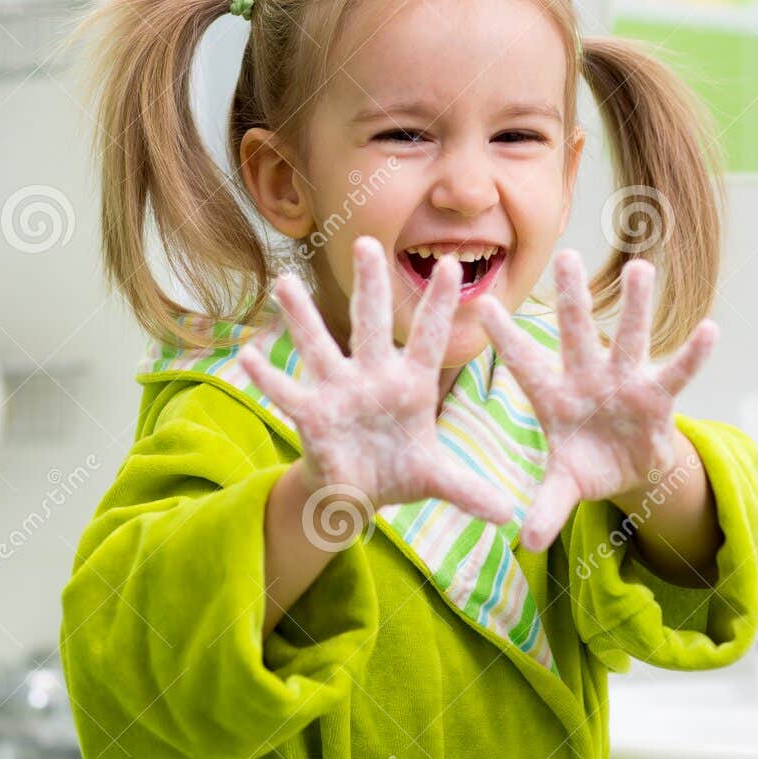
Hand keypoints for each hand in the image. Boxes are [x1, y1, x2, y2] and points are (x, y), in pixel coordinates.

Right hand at [238, 235, 514, 527]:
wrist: (357, 493)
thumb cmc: (398, 472)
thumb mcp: (435, 480)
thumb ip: (468, 490)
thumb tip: (509, 516)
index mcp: (411, 385)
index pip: (428, 338)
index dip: (438, 306)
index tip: (450, 266)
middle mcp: (373, 377)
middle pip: (370, 325)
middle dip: (370, 286)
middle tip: (366, 242)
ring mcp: (338, 392)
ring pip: (319, 347)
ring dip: (301, 318)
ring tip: (284, 283)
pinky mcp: (310, 415)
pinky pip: (287, 392)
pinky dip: (268, 376)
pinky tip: (248, 353)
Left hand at [473, 249, 716, 552]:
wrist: (627, 470)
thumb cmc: (586, 466)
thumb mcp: (563, 487)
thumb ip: (546, 508)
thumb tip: (525, 543)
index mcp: (553, 396)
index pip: (523, 363)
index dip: (504, 338)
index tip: (481, 304)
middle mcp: (587, 378)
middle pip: (577, 333)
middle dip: (571, 297)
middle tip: (566, 254)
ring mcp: (624, 382)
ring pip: (631, 338)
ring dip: (637, 307)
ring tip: (642, 269)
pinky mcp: (658, 397)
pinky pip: (677, 373)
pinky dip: (693, 355)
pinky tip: (711, 328)